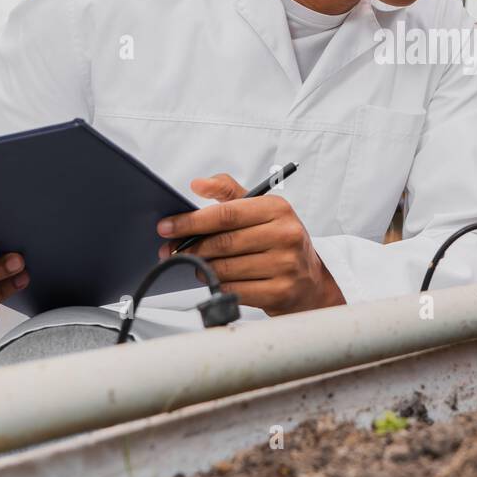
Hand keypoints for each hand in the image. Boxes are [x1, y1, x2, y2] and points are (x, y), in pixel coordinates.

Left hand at [156, 173, 344, 314]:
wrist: (310, 280)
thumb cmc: (278, 241)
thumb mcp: (261, 210)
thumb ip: (228, 192)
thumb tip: (198, 184)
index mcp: (278, 209)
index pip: (226, 214)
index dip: (192, 221)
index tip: (167, 226)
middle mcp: (286, 235)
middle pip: (223, 242)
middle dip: (190, 247)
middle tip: (171, 250)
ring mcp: (285, 265)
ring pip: (226, 268)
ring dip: (202, 267)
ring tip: (195, 263)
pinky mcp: (280, 292)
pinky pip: (234, 289)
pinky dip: (217, 285)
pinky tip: (214, 279)